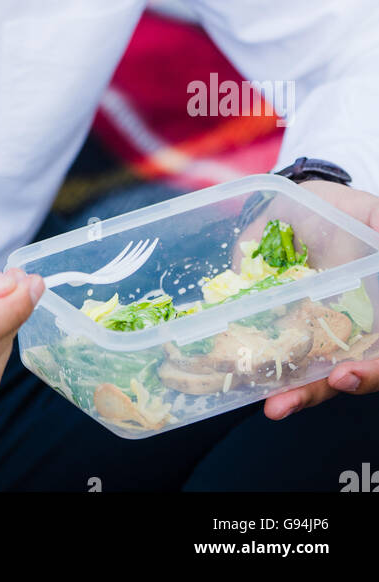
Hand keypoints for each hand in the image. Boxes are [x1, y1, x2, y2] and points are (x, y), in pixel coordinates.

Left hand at [263, 180, 378, 420]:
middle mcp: (344, 331)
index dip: (369, 372)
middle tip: (283, 403)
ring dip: (288, 392)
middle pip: (340, 376)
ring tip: (269, 404)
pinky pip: (267, 346)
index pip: (377, 358)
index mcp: (370, 317)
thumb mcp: (372, 218)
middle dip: (313, 393)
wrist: (302, 199)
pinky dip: (255, 362)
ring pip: (306, 372)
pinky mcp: (273, 320)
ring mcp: (309, 330)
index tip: (343, 375)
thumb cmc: (346, 212)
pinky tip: (237, 374)